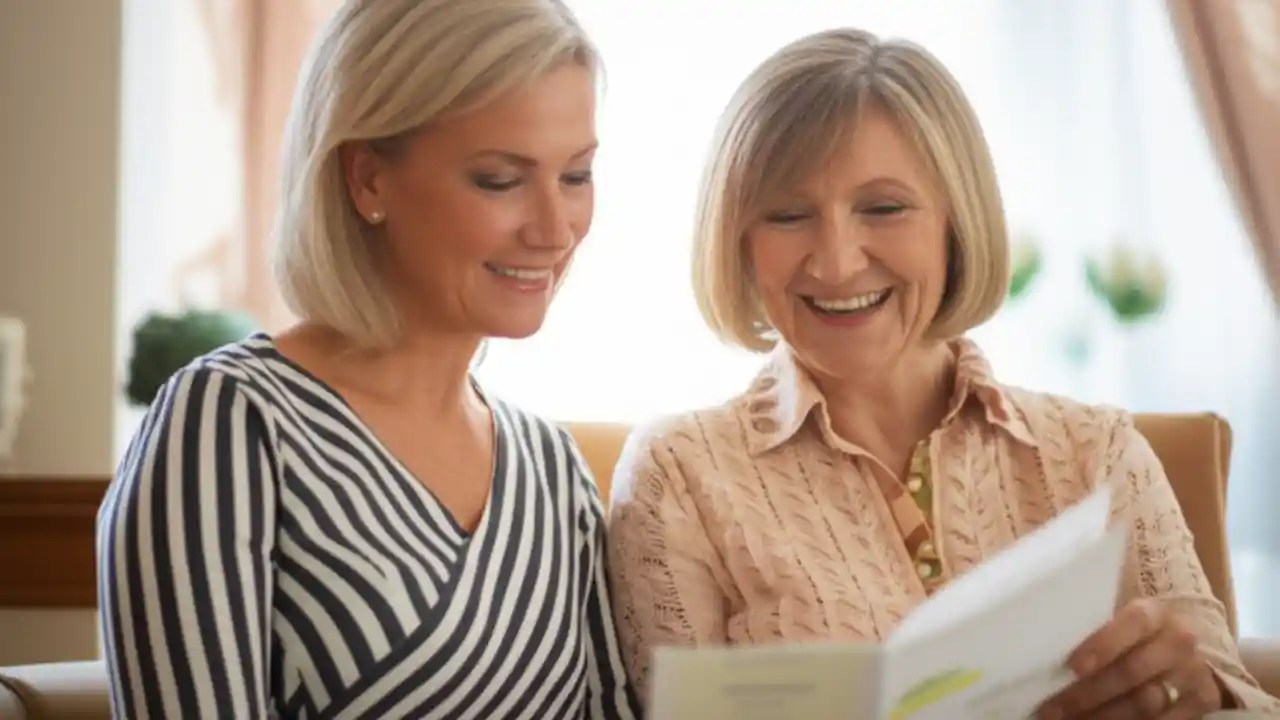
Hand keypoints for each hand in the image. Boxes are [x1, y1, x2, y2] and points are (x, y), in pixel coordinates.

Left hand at [1036, 598, 1224, 718]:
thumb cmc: (1131, 635)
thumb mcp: (1116, 621)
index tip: (1073, 667)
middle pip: (1130, 672)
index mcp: (1153, 614)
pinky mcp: (1203, 702)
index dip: (1103, 645)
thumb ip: (1089, 628)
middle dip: (1085, 695)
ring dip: (1101, 718)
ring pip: (1144, 703)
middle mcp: (1178, 641)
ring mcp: (1193, 673)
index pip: (1132, 624)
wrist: (1182, 652)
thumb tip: (1034, 640)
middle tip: (1050, 710)